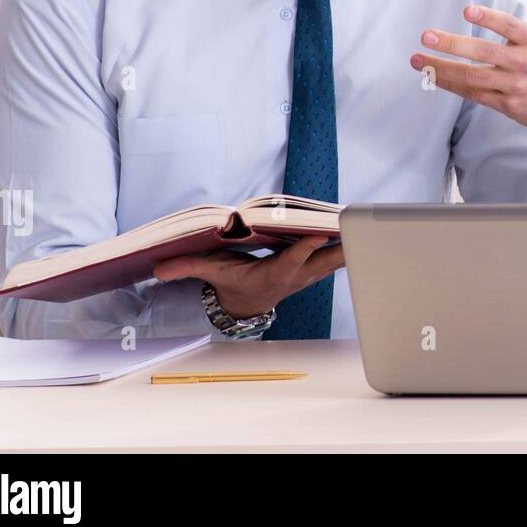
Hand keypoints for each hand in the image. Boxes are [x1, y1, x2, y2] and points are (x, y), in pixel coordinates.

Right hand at [153, 235, 343, 318]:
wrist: (250, 303)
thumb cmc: (234, 282)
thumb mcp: (211, 275)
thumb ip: (188, 268)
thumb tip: (158, 269)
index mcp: (273, 275)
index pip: (291, 261)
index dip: (304, 249)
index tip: (317, 235)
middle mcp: (297, 274)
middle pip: (324, 261)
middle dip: (340, 247)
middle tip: (356, 228)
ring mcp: (310, 272)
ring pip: (337, 259)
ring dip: (352, 244)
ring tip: (367, 223)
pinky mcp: (317, 266)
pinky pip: (339, 254)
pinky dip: (350, 242)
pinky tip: (362, 226)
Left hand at [409, 0, 526, 143]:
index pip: (510, 27)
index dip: (489, 18)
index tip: (467, 11)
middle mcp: (525, 63)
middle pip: (485, 53)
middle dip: (453, 44)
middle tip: (426, 35)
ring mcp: (515, 86)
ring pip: (473, 77)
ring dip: (442, 68)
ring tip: (417, 58)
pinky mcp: (508, 105)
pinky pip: (474, 95)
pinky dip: (452, 86)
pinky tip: (432, 76)